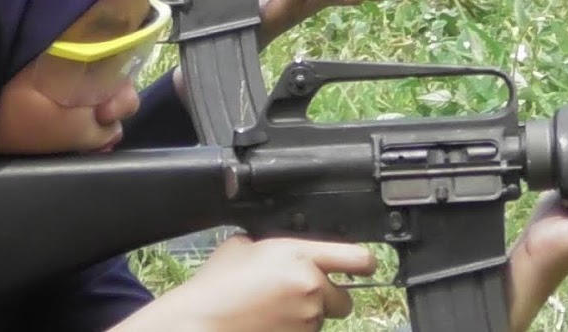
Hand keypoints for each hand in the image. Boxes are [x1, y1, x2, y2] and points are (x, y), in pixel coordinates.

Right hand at [120, 235, 375, 331]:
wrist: (203, 322)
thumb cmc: (217, 284)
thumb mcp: (242, 246)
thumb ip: (271, 244)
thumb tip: (279, 247)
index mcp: (299, 255)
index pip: (356, 258)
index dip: (364, 262)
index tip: (365, 265)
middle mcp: (311, 287)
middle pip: (345, 297)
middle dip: (327, 297)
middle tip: (299, 294)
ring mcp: (308, 319)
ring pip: (322, 318)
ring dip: (306, 314)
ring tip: (272, 308)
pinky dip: (293, 328)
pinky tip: (269, 320)